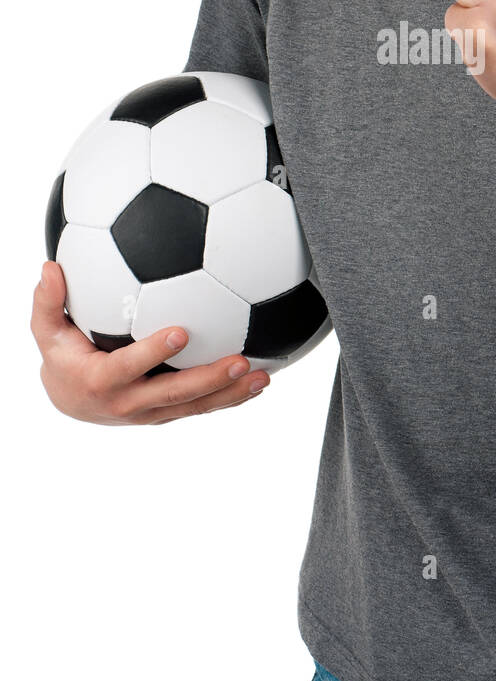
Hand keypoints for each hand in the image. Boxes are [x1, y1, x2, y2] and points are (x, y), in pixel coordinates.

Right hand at [31, 261, 269, 424]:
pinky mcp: (170, 413)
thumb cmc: (62, 355)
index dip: (153, 353)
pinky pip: (203, 408)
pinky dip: (232, 397)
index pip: (128, 368)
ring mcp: (153, 413)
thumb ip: (47, 302)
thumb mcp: (46, 331)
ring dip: (231, 393)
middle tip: (241, 361)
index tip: (181, 332)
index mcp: (100, 381)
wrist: (72, 401)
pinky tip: (262, 381)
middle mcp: (130, 403)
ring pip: (196, 407)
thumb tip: (50, 267)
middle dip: (209, 380)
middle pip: (174, 394)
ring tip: (263, 376)